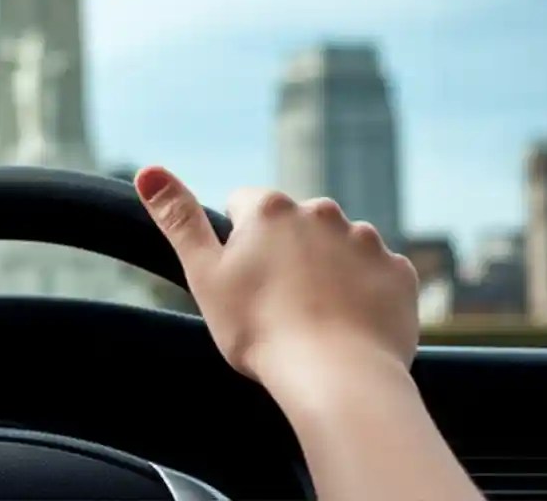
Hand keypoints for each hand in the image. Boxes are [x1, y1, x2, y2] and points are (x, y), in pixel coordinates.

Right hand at [134, 167, 419, 391]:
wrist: (335, 377)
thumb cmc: (259, 329)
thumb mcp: (203, 274)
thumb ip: (177, 218)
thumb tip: (147, 169)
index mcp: (271, 209)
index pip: (243, 206)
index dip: (237, 243)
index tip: (241, 280)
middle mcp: (322, 211)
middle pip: (294, 225)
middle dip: (286, 253)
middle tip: (276, 303)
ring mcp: (367, 240)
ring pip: (337, 248)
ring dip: (327, 271)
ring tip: (314, 318)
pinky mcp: (399, 273)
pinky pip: (377, 275)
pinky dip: (364, 293)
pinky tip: (349, 324)